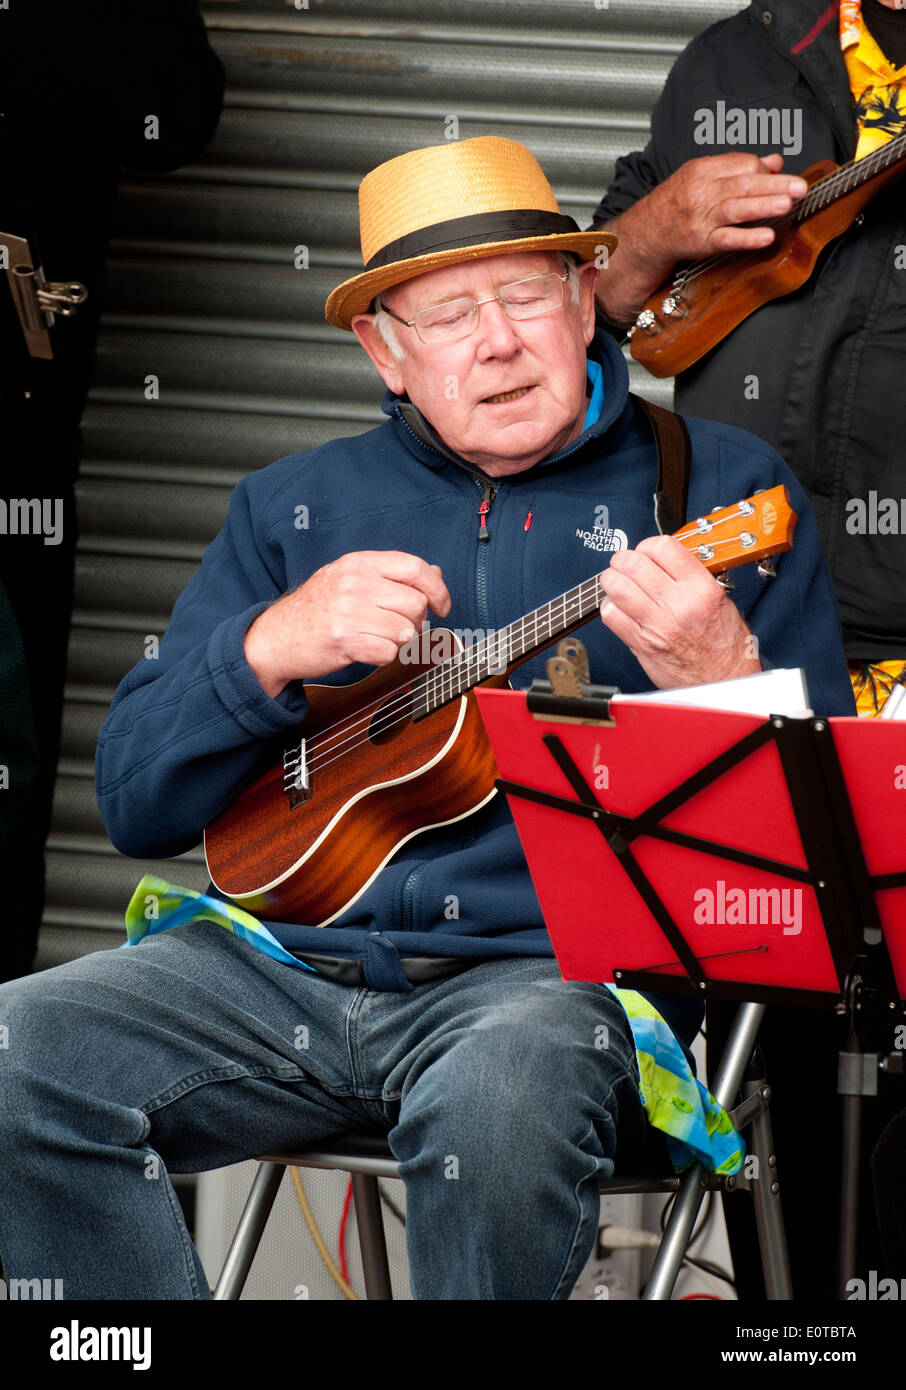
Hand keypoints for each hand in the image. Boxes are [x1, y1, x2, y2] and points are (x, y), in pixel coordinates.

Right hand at [244, 551, 451, 695]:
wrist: (276, 637)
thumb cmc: (318, 608)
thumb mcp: (352, 579)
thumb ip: (392, 575)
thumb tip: (436, 574)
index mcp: (358, 563)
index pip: (414, 568)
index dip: (437, 589)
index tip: (442, 606)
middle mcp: (354, 583)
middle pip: (415, 603)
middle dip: (415, 621)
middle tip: (399, 627)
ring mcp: (348, 611)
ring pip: (405, 630)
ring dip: (399, 641)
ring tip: (378, 638)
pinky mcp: (344, 640)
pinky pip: (388, 653)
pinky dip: (383, 657)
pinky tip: (367, 650)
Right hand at [596, 153, 807, 322]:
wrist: (644, 233)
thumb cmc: (675, 204)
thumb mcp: (703, 178)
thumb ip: (739, 169)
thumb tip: (774, 162)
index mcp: (702, 170)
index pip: (740, 164)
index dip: (763, 171)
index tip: (782, 177)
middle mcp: (700, 191)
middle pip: (742, 184)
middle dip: (774, 185)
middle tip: (800, 186)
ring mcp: (700, 218)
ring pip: (736, 208)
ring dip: (764, 205)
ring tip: (788, 204)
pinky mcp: (699, 242)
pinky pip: (726, 239)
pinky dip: (747, 238)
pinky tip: (766, 237)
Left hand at [598, 536, 760, 688]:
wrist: (723, 681)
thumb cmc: (725, 645)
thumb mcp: (720, 599)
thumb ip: (690, 577)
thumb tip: (662, 559)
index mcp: (701, 588)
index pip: (662, 547)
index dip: (648, 545)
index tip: (647, 552)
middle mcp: (678, 604)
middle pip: (633, 563)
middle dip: (624, 560)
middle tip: (626, 565)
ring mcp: (657, 625)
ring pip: (616, 586)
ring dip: (612, 580)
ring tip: (618, 583)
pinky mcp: (641, 644)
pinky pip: (611, 615)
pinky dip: (610, 607)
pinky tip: (620, 609)